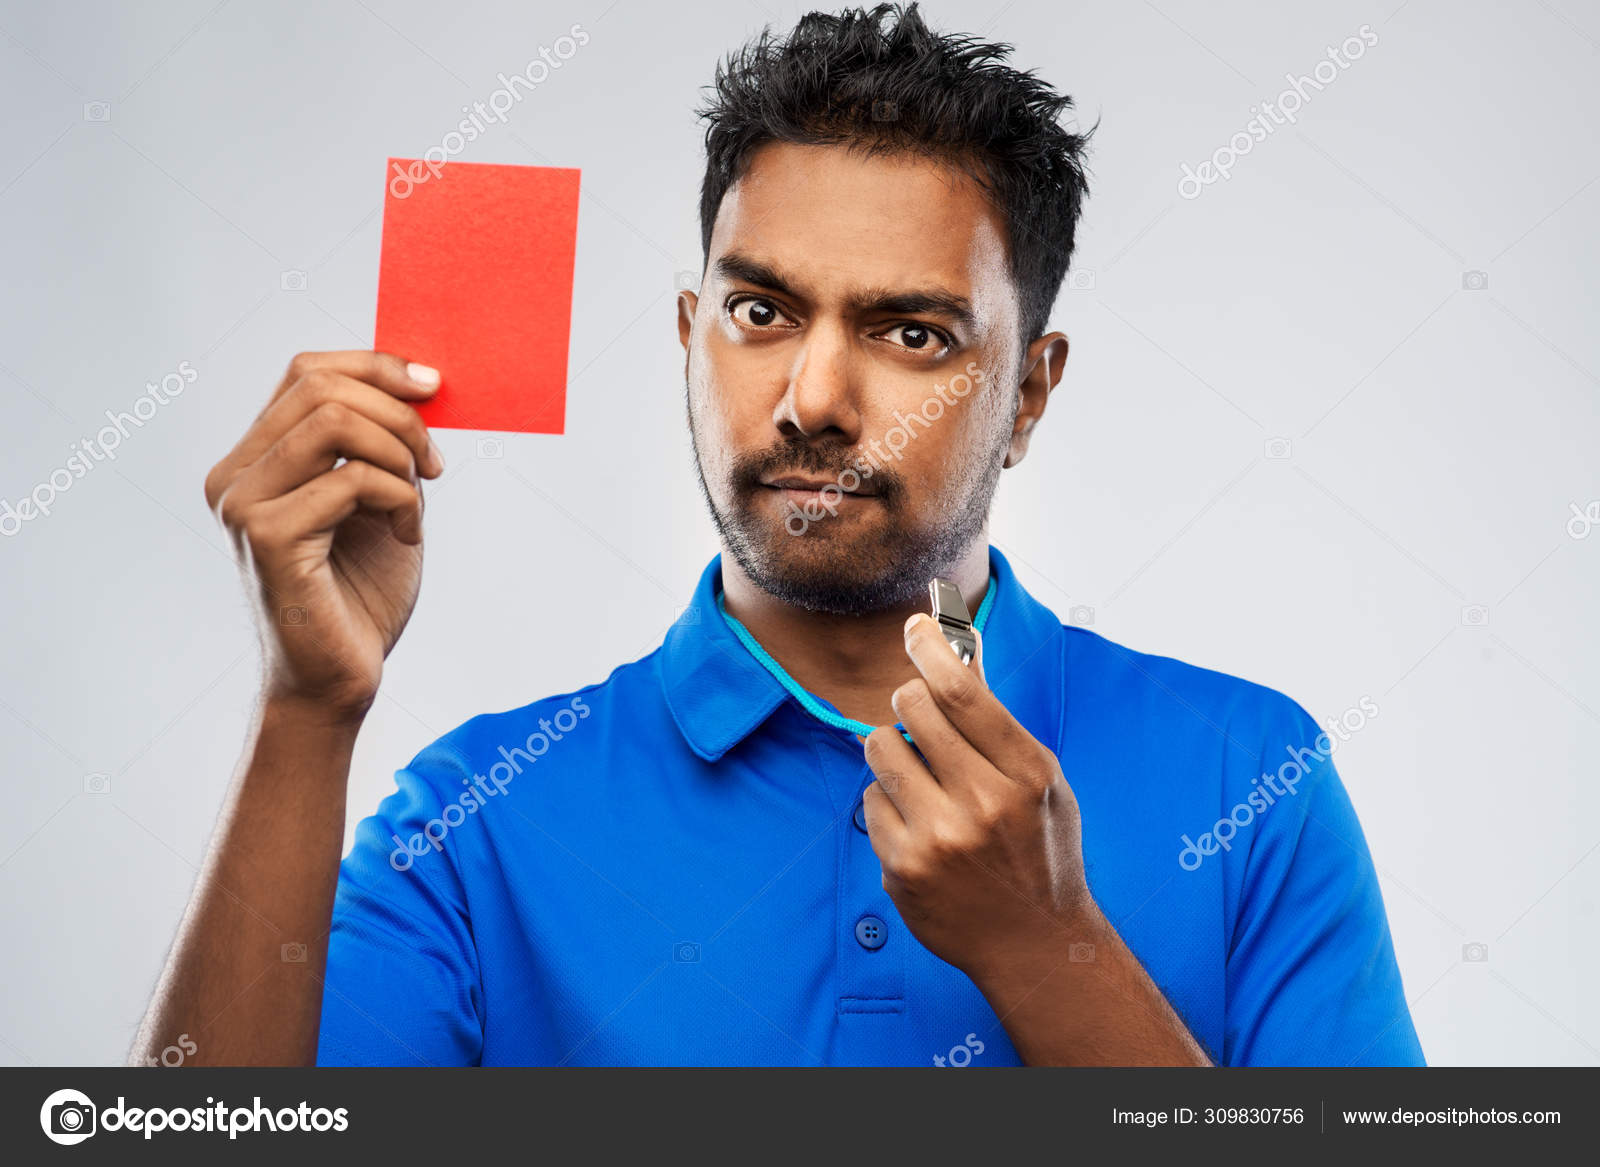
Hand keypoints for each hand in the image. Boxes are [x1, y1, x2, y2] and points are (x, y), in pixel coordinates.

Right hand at [203, 350, 445, 720]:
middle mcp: (234, 476)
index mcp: (254, 460)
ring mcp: (242, 504)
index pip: (305, 372)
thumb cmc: (359, 597)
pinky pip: (351, 479)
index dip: (375, 366)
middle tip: (436, 464)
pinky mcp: (267, 536)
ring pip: (334, 422)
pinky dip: (400, 498)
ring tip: (417, 503)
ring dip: (399, 454)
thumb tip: (418, 382)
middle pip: (318, 386)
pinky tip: (407, 537)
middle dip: (398, 414)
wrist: (340, 682)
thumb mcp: (380, 502)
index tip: (432, 387)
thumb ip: (382, 446)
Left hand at [860, 613, 1091, 982]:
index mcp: (1025, 775)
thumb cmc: (1040, 850)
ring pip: (879, 749)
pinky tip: (921, 828)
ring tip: (922, 777)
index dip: (931, 649)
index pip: (963, 692)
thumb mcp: (1042, 781)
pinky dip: (890, 804)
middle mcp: (982, 805)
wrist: (1035, 943)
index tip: (916, 629)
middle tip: (921, 717)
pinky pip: (871, 800)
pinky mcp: (901, 867)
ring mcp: (937, 839)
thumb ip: (998, 724)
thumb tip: (957, 655)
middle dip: (910, 703)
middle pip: (910, 708)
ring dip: (894, 751)